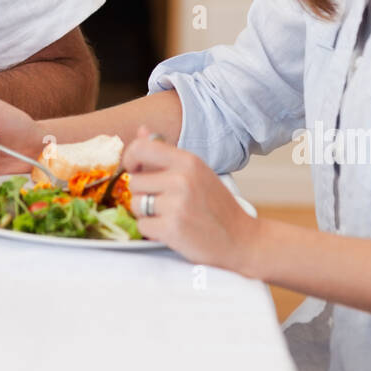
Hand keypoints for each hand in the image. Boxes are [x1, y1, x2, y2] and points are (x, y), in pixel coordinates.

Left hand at [122, 126, 260, 273]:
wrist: (241, 240)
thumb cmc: (217, 205)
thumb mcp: (196, 171)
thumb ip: (166, 152)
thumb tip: (140, 131)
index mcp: (188, 161)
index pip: (141, 148)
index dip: (130, 159)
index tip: (135, 170)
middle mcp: (181, 179)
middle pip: (134, 181)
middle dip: (143, 193)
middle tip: (163, 202)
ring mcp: (176, 204)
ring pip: (135, 204)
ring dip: (146, 213)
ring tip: (169, 215)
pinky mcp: (172, 229)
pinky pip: (142, 226)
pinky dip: (152, 231)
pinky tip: (171, 229)